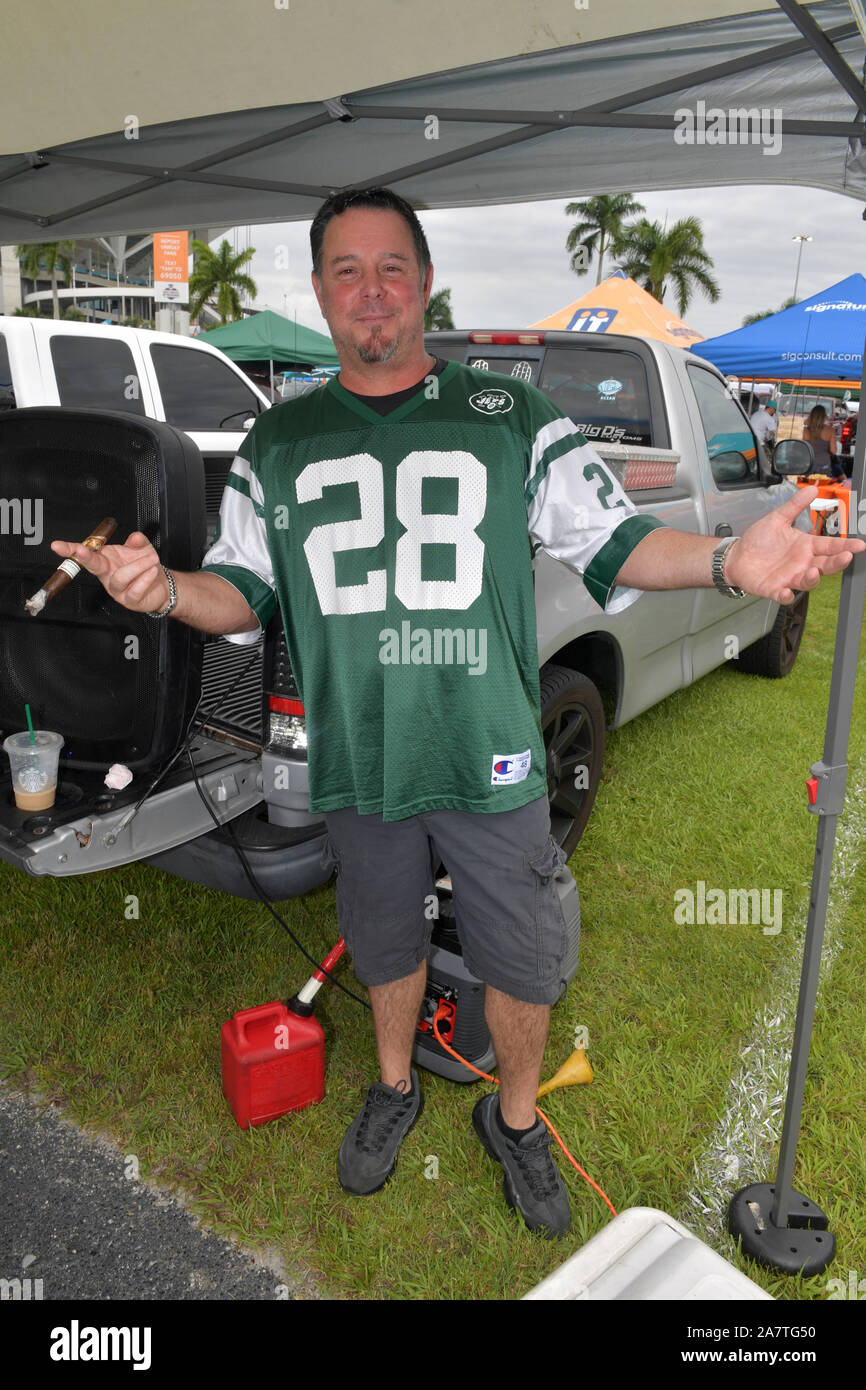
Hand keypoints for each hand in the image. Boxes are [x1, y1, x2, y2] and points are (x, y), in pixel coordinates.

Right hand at [49, 531, 169, 613]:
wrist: (161, 586)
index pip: (86, 554)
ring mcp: (117, 589)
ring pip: (120, 577)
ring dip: (138, 566)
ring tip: (152, 559)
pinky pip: (134, 589)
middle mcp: (108, 575)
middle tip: (80, 550)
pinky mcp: (129, 600)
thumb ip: (138, 541)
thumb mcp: (142, 549)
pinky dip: (145, 578)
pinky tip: (153, 571)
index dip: (69, 550)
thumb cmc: (145, 567)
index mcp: (105, 560)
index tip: (56, 545)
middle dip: (85, 558)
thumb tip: (134, 537)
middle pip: (92, 567)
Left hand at [726, 486, 864, 604]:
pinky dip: (786, 595)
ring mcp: (789, 577)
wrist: (737, 555)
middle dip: (837, 562)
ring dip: (813, 578)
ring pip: (808, 581)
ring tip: (813, 571)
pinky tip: (787, 592)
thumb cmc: (759, 540)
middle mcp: (802, 563)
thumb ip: (795, 506)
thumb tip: (812, 490)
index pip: (830, 546)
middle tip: (846, 557)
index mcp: (805, 546)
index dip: (845, 545)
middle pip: (825, 565)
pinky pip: (783, 595)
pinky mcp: (774, 589)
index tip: (859, 544)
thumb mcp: (778, 519)